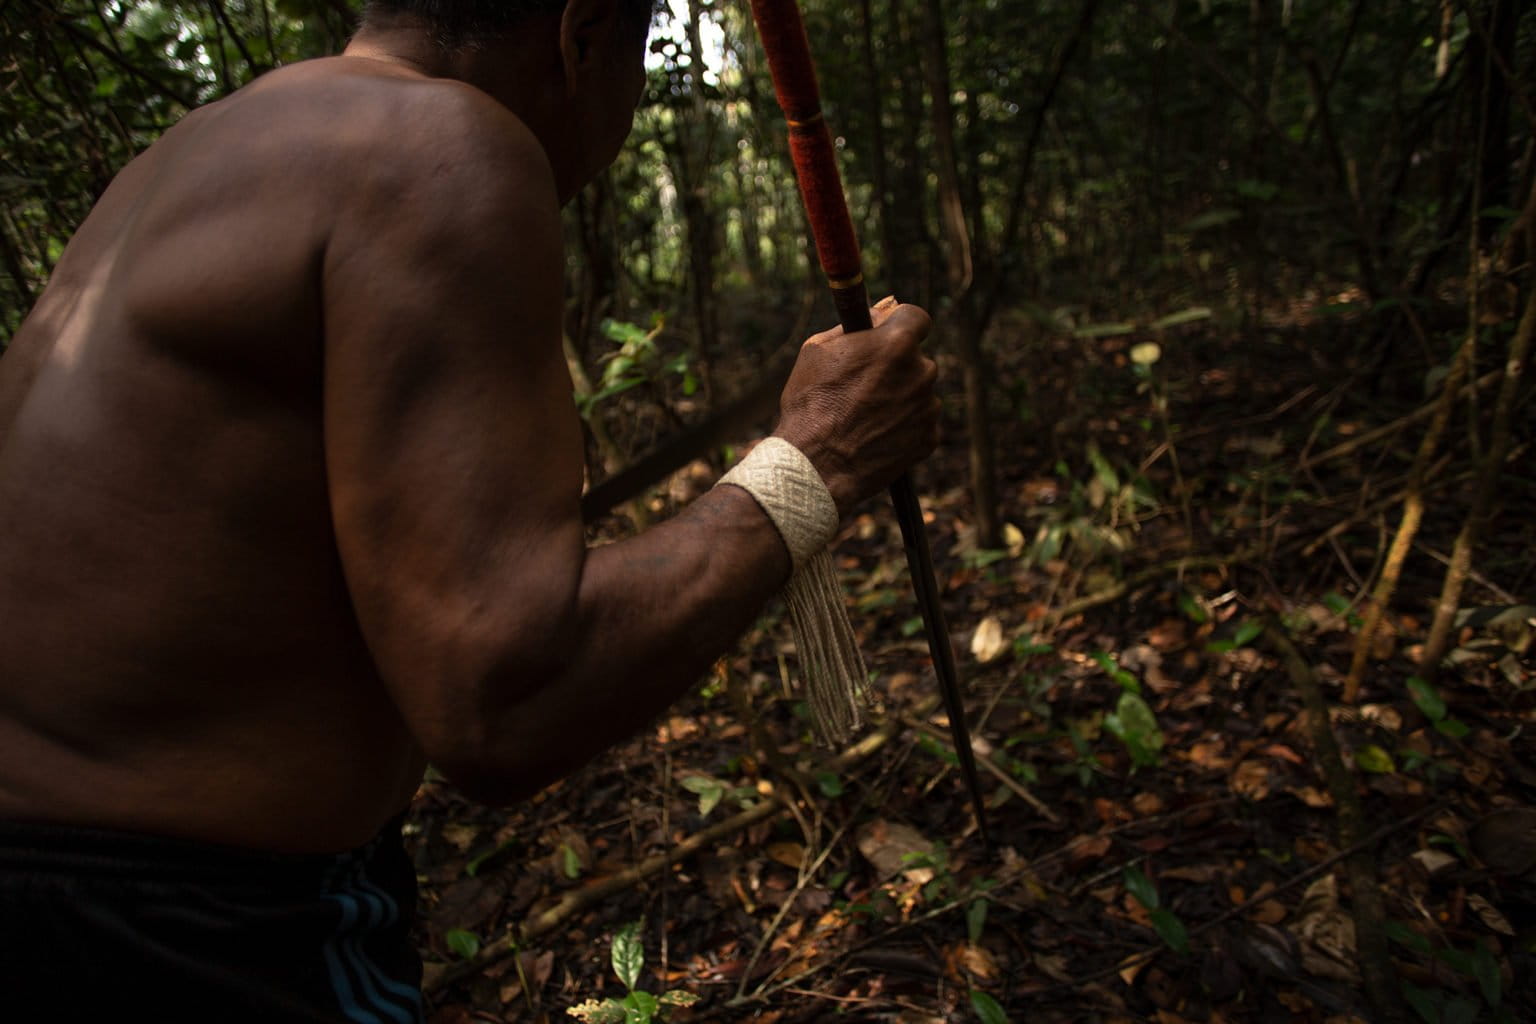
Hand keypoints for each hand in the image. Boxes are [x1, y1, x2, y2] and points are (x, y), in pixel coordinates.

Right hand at [773, 298, 938, 518]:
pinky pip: (921, 422)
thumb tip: (881, 310)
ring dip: (900, 397)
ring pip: (919, 391)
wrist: (816, 465)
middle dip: (897, 365)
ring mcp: (928, 407)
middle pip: (917, 358)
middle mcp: (920, 372)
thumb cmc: (809, 404)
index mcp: (896, 343)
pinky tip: (875, 435)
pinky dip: (904, 426)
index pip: (917, 317)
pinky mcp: (929, 437)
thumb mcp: (817, 350)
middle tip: (866, 383)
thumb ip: (855, 326)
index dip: (901, 324)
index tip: (889, 334)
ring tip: (865, 415)